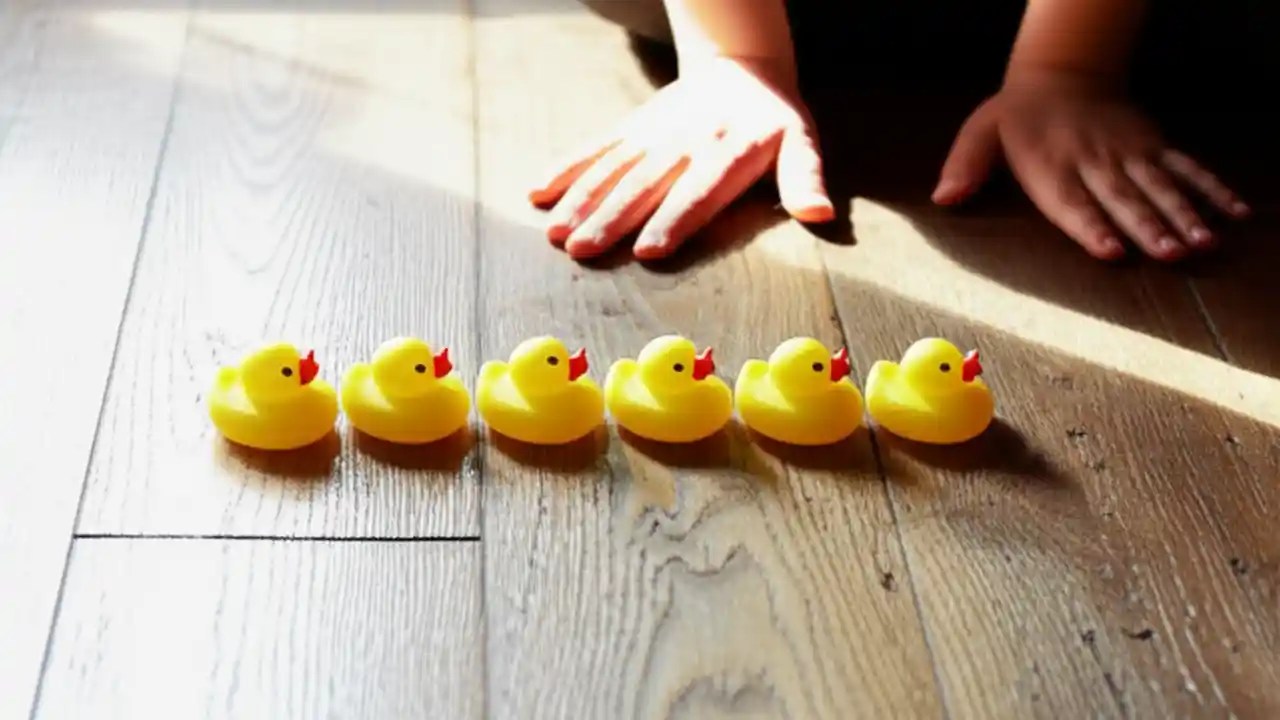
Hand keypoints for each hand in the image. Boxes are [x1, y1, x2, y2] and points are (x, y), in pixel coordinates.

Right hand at [528, 55, 834, 259]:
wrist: (739, 63)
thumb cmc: (774, 117)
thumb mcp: (802, 141)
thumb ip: (805, 178)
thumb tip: (820, 213)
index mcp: (729, 153)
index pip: (699, 192)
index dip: (674, 220)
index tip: (647, 249)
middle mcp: (685, 144)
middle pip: (645, 186)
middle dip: (613, 220)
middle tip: (584, 251)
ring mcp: (652, 135)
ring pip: (613, 170)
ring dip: (582, 201)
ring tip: (556, 233)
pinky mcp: (631, 128)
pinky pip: (595, 149)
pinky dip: (566, 169)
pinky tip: (539, 193)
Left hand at [933, 71, 1250, 261]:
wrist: (1063, 71)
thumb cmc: (1016, 115)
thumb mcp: (981, 132)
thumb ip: (964, 166)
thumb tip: (943, 197)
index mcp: (1050, 165)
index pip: (1072, 201)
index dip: (1092, 227)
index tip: (1111, 251)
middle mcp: (1093, 160)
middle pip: (1123, 198)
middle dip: (1147, 227)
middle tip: (1170, 254)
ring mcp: (1129, 153)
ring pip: (1160, 185)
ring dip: (1184, 214)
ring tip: (1203, 242)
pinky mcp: (1154, 145)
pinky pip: (1187, 166)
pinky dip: (1212, 188)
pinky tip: (1235, 212)